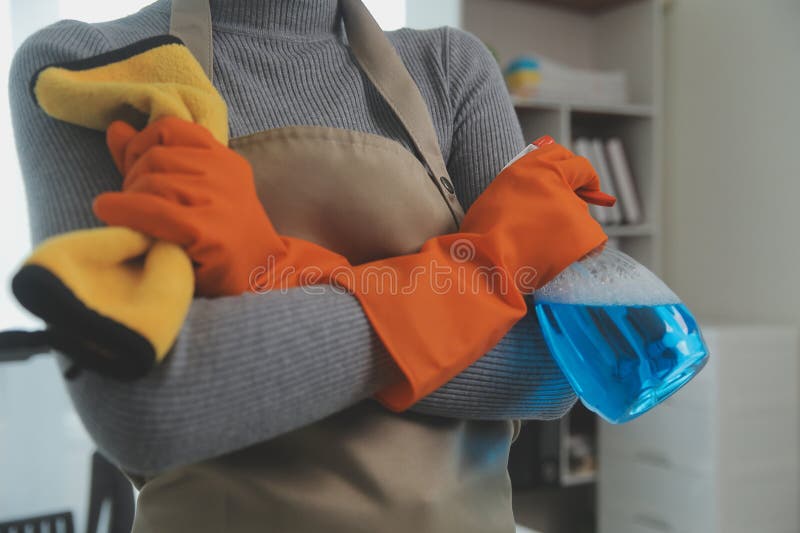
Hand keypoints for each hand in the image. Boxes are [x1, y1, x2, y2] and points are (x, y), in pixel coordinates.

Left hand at [93, 117, 283, 296]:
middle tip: (132, 206)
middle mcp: (226, 174)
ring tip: (130, 219)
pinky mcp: (208, 230)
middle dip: (132, 179)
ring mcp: (220, 201)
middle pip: (155, 157)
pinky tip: (110, 214)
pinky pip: (152, 210)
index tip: (134, 169)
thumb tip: (116, 128)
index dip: (140, 144)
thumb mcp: (193, 193)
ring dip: (128, 200)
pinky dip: (123, 211)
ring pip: (150, 182)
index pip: (169, 128)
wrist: (260, 277)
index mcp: (224, 160)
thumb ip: (153, 159)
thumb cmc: (219, 239)